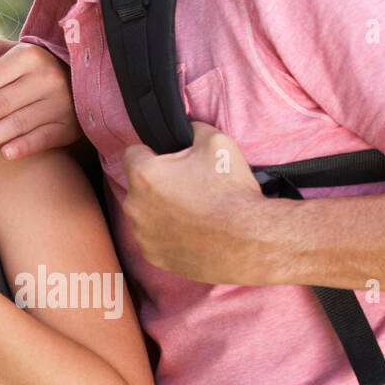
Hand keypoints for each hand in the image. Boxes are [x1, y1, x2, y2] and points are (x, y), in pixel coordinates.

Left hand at [0, 37, 80, 159]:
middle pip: (0, 104)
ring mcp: (61, 102)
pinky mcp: (69, 125)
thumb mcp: (5, 54)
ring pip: (18, 123)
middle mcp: (46, 77)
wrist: (74, 80)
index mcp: (27, 56)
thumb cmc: (27, 67)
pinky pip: (44, 137)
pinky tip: (4, 154)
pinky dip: (24, 146)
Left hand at [121, 122, 273, 285]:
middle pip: (139, 185)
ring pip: (145, 213)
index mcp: (143, 174)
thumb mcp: (217, 142)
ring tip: (192, 211)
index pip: (133, 152)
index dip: (152, 152)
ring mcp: (142, 234)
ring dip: (161, 210)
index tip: (168, 159)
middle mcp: (134, 205)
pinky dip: (168, 235)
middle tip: (189, 186)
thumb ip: (193, 129)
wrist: (251, 240)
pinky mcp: (153, 256)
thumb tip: (187, 127)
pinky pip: (154, 239)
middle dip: (158, 183)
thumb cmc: (232, 192)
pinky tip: (191, 232)